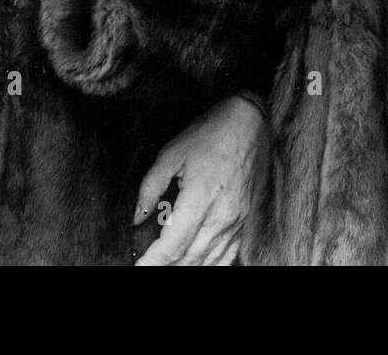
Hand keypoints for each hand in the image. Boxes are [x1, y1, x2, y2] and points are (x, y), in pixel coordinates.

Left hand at [133, 95, 268, 265]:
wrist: (250, 122)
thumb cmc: (210, 133)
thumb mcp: (171, 153)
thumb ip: (150, 187)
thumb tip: (137, 217)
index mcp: (201, 198)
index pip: (173, 246)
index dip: (152, 262)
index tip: (138, 267)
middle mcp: (222, 217)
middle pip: (190, 260)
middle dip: (165, 266)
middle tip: (148, 263)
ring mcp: (237, 222)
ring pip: (209, 262)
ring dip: (186, 267)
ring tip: (166, 263)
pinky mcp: (246, 221)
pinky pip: (228, 256)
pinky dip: (209, 264)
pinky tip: (195, 262)